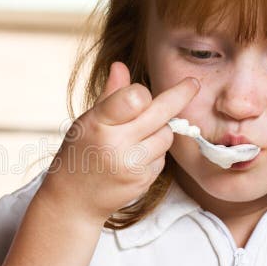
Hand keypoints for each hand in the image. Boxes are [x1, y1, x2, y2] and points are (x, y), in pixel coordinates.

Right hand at [40, 62, 198, 226]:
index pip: (135, 97)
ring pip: (166, 135)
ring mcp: (132, 165)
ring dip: (159, 130)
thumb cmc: (78, 154)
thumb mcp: (86, 122)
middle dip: (180, 96)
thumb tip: (121, 65)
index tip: (145, 91)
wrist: (73, 200)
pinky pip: (162, 157)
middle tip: (193, 83)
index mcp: (98, 124)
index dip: (142, 93)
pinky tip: (135, 157)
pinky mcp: (144, 181)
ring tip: (137, 137)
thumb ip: (109, 95)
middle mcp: (116, 145)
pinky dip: (154, 153)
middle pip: (161, 113)